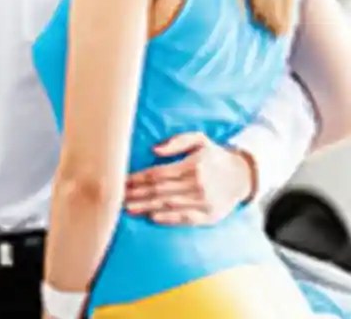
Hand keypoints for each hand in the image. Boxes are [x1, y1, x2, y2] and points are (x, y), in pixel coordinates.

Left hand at [123, 132, 255, 224]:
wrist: (244, 176)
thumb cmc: (215, 156)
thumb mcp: (200, 140)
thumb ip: (177, 141)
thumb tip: (154, 151)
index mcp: (193, 165)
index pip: (158, 174)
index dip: (138, 178)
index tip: (121, 181)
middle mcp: (199, 185)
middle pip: (160, 191)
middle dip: (136, 194)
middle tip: (116, 197)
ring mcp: (205, 202)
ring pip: (169, 205)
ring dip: (146, 208)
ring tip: (127, 209)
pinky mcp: (210, 216)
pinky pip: (186, 219)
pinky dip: (168, 219)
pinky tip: (152, 218)